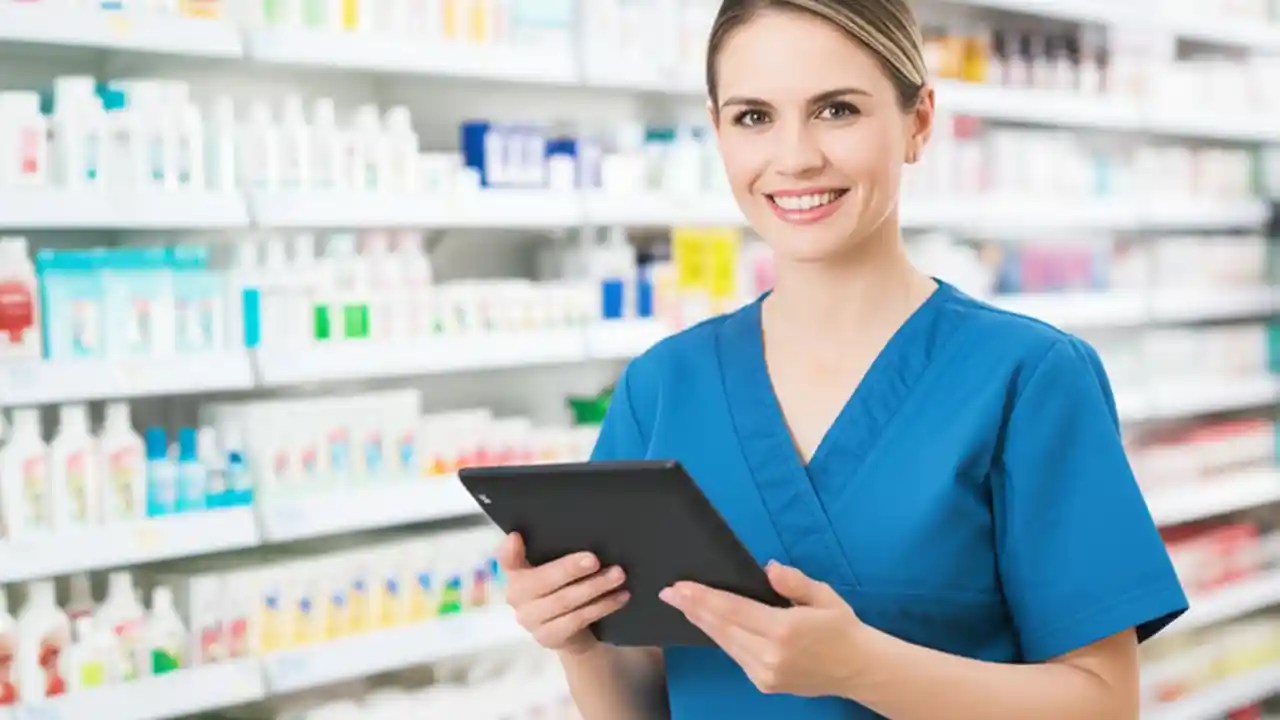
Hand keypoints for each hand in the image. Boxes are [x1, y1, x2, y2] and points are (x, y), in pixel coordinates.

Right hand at [497, 532, 630, 656]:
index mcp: (515, 572)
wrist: (573, 631)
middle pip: (541, 581)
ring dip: (594, 586)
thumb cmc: (565, 587)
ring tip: (618, 575)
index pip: (507, 560)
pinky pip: (578, 619)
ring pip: (564, 601)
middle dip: (569, 569)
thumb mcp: (560, 568)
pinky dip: (602, 606)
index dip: (508, 551)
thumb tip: (585, 534)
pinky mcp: (549, 637)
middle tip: (595, 559)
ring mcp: (530, 620)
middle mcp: (516, 596)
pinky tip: (620, 596)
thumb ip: (557, 550)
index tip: (516, 537)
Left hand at [659, 562, 867, 696]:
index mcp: (785, 630)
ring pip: (725, 644)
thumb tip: (768, 569)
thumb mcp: (823, 595)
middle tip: (669, 592)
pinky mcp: (764, 683)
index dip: (703, 598)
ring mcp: (765, 673)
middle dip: (693, 608)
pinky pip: (735, 655)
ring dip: (702, 623)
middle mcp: (771, 655)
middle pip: (722, 628)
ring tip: (683, 604)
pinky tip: (709, 623)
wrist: (859, 669)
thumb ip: (794, 581)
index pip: (733, 610)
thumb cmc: (841, 627)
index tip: (680, 587)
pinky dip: (720, 637)